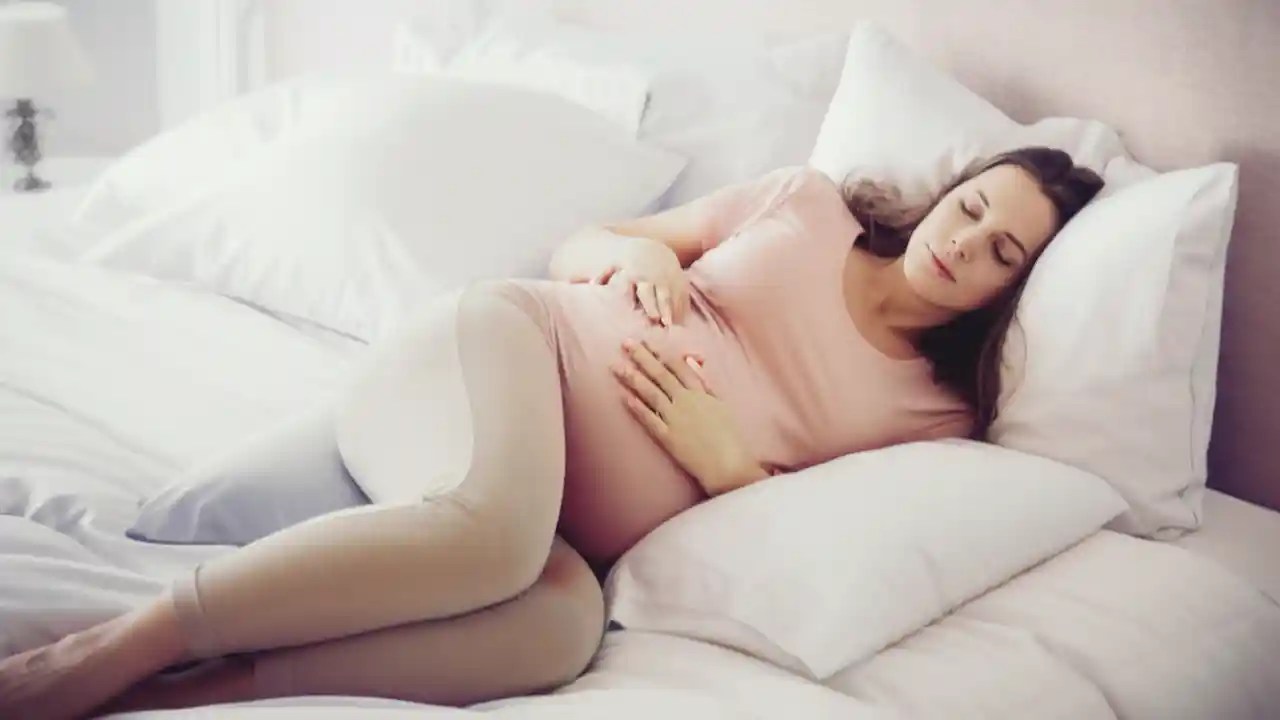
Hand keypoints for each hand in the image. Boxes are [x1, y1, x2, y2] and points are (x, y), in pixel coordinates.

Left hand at [591, 237, 689, 326]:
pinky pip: (684, 298)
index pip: (647, 291)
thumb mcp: (615, 265)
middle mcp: (658, 278)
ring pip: (675, 298)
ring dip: (675, 313)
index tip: (654, 318)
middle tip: (666, 326)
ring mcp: (671, 280)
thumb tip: (590, 284)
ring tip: (675, 329)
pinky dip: (683, 310)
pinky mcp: (681, 284)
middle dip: (665, 310)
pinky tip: (681, 324)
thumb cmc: (629, 263)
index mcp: (641, 276)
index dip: (651, 304)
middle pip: (663, 296)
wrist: (652, 250)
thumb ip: (603, 275)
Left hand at [611, 338, 768, 496]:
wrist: (728, 465)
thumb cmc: (730, 436)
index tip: (647, 340)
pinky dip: (637, 408)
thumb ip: (706, 383)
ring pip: (651, 394)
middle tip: (626, 343)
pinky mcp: (667, 437)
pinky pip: (649, 419)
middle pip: (660, 375)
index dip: (661, 352)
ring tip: (617, 366)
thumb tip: (692, 362)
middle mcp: (685, 401)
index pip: (677, 366)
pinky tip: (624, 396)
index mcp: (700, 393)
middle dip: (642, 358)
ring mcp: (674, 419)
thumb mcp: (721, 404)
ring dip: (633, 379)